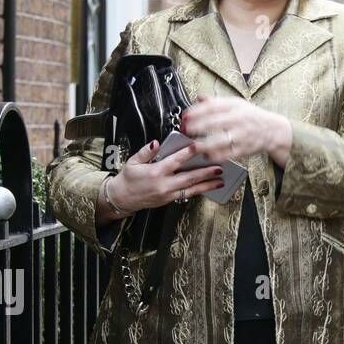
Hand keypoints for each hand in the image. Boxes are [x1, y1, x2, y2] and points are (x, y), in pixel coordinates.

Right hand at [101, 139, 222, 220]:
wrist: (123, 198)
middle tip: (219, 168)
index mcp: (155, 172)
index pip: (174, 161)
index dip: (187, 153)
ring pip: (191, 189)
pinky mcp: (169, 200)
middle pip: (188, 177)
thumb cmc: (128, 178)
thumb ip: (146, 152)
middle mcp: (163, 184)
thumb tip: (156, 143)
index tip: (198, 146)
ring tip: (220, 181)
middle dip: (205, 173)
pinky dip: (198, 191)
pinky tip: (208, 187)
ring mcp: (168, 194)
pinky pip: (187, 195)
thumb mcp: (133, 161)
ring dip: (207, 185)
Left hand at [180, 95, 291, 165]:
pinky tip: (206, 156)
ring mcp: (241, 135)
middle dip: (197, 127)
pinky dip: (216, 156)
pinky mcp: (244, 149)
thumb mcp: (236, 103)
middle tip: (184, 130)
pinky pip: (228, 154)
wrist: (272, 130)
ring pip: (220, 141)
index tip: (185, 116)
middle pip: (214, 123)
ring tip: (193, 146)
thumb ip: (216, 102)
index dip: (197, 111)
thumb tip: (198, 97)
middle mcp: (238, 120)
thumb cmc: (251, 116)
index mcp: (234, 106)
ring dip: (204, 145)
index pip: (212, 107)